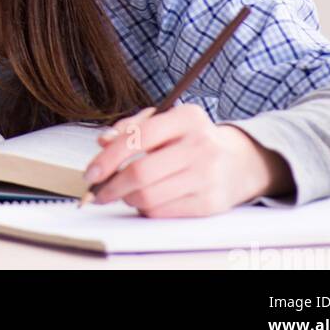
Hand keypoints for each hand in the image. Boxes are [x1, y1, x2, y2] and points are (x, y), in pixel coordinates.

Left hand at [82, 103, 293, 215]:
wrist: (239, 162)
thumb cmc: (192, 139)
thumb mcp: (167, 121)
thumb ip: (132, 127)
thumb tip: (101, 141)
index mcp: (187, 118)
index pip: (139, 137)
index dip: (109, 157)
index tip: (91, 172)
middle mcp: (200, 146)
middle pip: (141, 172)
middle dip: (111, 185)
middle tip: (97, 191)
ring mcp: (207, 176)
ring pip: (149, 196)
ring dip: (126, 198)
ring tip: (122, 193)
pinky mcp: (210, 203)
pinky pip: (163, 212)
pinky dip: (145, 209)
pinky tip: (143, 201)